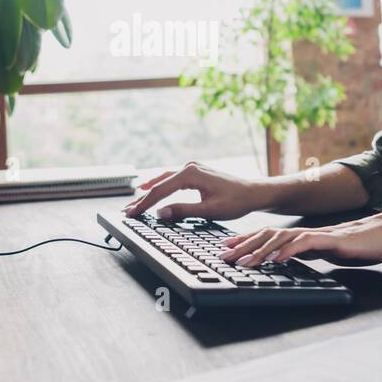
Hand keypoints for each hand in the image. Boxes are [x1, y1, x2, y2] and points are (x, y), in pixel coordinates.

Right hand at [122, 161, 266, 220]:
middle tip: (127, 211)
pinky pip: (172, 180)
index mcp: (191, 174)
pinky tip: (151, 189)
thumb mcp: (210, 210)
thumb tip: (160, 213)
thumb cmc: (236, 202)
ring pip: (164, 181)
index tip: (131, 214)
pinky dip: (160, 187)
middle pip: (159, 184)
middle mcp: (189, 167)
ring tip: (135, 203)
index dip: (145, 204)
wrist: (253, 193)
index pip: (161, 191)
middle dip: (143, 199)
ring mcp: (192, 168)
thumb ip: (184, 211)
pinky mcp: (195, 173)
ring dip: (150, 192)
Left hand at [218, 209, 381, 267]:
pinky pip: (305, 244)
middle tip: (224, 255)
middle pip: (270, 236)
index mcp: (308, 237)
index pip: (272, 237)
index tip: (231, 249)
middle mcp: (309, 232)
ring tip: (243, 261)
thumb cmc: (369, 245)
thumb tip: (299, 261)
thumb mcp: (335, 254)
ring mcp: (320, 234)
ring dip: (260, 250)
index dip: (250, 242)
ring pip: (282, 239)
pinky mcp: (333, 240)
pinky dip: (288, 251)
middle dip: (245, 245)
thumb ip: (317, 255)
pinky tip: (275, 259)